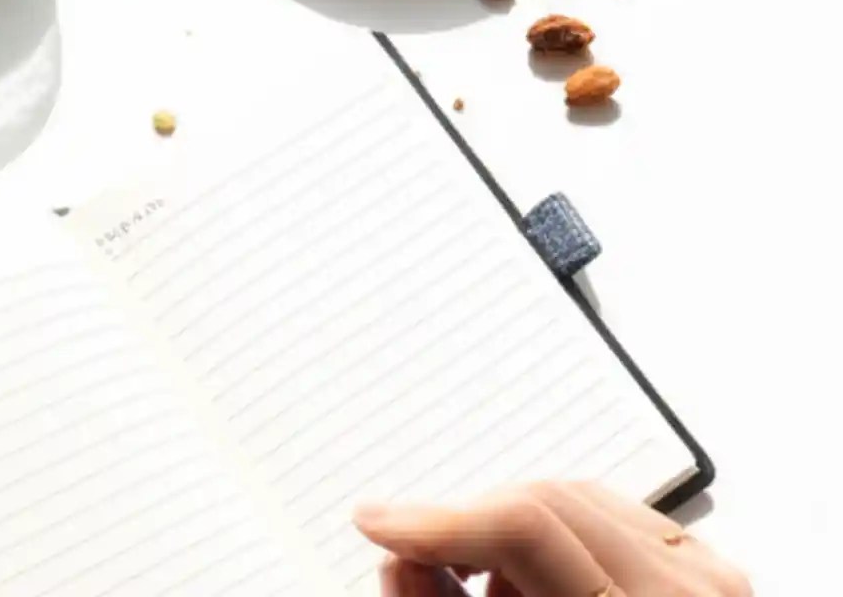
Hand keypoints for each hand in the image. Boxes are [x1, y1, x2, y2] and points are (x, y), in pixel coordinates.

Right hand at [355, 481, 750, 596]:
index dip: (437, 523)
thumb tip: (402, 557)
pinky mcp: (705, 567)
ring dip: (508, 538)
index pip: (527, 531)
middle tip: (420, 566)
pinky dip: (552, 542)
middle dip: (468, 529)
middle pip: (545, 501)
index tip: (377, 523)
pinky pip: (605, 516)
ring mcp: (708, 573)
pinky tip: (533, 589)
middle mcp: (689, 593)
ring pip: (572, 498)